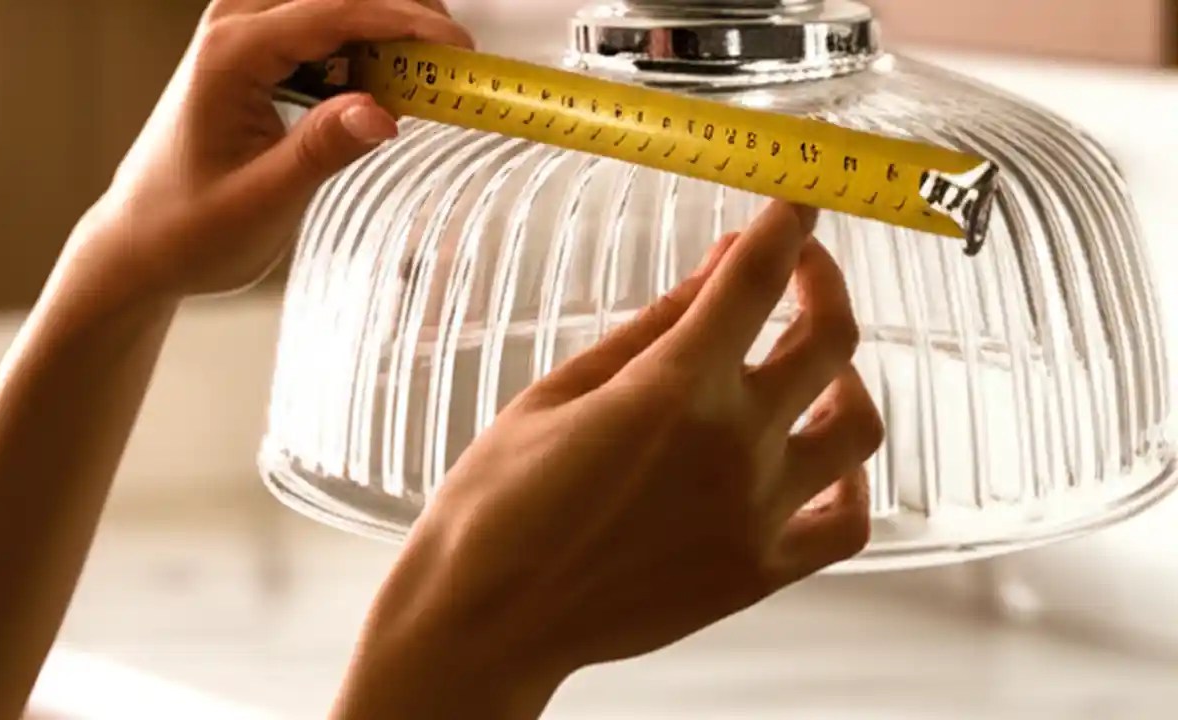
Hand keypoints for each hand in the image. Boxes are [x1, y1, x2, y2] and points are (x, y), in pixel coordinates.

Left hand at [70, 0, 471, 302]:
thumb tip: (384, 113)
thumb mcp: (263, 199)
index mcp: (229, 54)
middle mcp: (233, 29)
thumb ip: (322, 150)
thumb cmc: (188, 228)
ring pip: (328, 5)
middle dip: (398, 10)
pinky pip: (320, 31)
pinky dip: (362, 46)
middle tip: (454, 50)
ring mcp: (242, 37)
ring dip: (382, 26)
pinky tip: (390, 80)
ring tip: (431, 66)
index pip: (331, 13)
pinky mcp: (255, 56)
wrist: (141, 244)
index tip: (456, 46)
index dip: (402, 22)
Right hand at [335, 201, 883, 718]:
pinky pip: (845, 524)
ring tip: (814, 368)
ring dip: (845, 376)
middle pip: (828, 337)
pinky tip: (820, 462)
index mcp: (673, 388)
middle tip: (801, 268)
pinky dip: (849, 483)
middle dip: (821, 281)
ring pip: (855, 426)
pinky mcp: (756, 571)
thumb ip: (650, 326)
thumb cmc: (498, 505)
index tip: (798, 202)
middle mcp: (732, 445)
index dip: (787, 225)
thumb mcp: (559, 391)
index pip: (757, 279)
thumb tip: (715, 267)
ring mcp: (755, 514)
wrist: (485, 617)